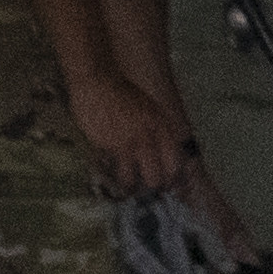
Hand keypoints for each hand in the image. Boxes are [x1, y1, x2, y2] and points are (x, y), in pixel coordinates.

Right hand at [70, 70, 195, 201]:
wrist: (97, 81)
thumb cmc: (122, 93)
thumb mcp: (149, 108)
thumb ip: (158, 129)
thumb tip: (164, 154)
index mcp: (162, 126)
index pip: (175, 163)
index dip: (174, 180)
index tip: (171, 188)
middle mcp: (149, 137)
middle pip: (157, 178)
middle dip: (153, 189)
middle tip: (149, 192)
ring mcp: (128, 143)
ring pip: (134, 181)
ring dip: (131, 189)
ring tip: (128, 190)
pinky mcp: (108, 146)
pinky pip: (113, 171)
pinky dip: (113, 177)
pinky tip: (112, 177)